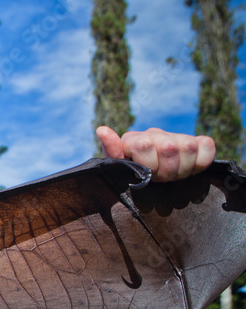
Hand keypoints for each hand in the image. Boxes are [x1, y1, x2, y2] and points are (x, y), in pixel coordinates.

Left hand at [96, 126, 214, 181]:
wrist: (149, 179)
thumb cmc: (129, 176)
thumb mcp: (116, 167)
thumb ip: (111, 150)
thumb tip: (102, 129)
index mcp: (134, 140)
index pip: (144, 145)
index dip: (149, 166)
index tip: (146, 174)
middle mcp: (156, 134)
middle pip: (169, 149)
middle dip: (166, 171)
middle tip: (161, 176)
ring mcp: (178, 137)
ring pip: (187, 148)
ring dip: (183, 168)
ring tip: (173, 173)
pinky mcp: (198, 142)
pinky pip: (207, 145)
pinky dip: (202, 159)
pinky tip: (190, 165)